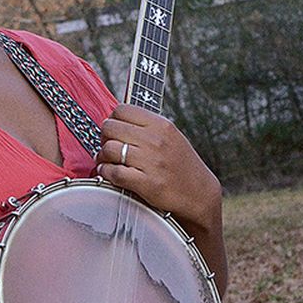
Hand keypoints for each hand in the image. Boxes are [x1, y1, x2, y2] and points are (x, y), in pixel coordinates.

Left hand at [96, 106, 222, 226]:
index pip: (122, 109)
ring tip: (107, 161)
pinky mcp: (147, 183)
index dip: (112, 119)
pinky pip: (114, 172)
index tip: (113, 129)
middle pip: (110, 127)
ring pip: (109, 149)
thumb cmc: (182, 165)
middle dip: (104, 137)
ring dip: (103, 156)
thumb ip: (147, 127)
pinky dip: (106, 172)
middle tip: (108, 146)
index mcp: (161, 125)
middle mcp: (156, 140)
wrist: (199, 193)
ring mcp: (151, 162)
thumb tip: (117, 120)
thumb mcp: (171, 136)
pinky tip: (109, 173)